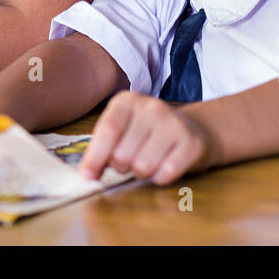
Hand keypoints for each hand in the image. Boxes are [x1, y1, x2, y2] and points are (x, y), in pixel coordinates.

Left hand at [79, 91, 209, 184]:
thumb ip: (101, 149)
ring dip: (142, 173)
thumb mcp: (121, 131)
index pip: (108, 130)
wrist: (191, 129)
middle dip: (122, 166)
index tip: (87, 176)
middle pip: (123, 154)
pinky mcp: (192, 143)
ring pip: (142, 167)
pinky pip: (165, 174)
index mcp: (127, 101)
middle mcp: (151, 107)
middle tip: (132, 159)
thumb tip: (86, 175)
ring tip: (149, 160)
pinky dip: (161, 177)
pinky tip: (165, 164)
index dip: (95, 157)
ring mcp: (174, 123)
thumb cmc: (147, 133)